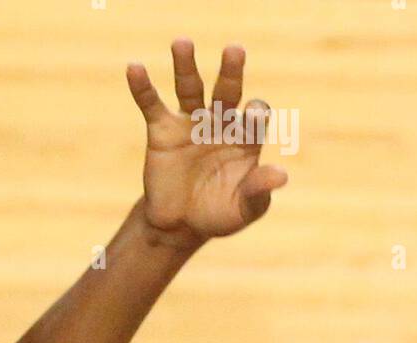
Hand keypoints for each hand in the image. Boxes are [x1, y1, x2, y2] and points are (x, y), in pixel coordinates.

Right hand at [128, 38, 287, 248]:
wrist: (179, 225)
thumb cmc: (217, 215)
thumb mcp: (243, 210)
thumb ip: (259, 191)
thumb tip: (281, 176)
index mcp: (245, 137)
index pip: (255, 116)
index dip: (254, 115)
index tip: (251, 116)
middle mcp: (220, 122)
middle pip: (227, 91)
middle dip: (232, 72)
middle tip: (235, 51)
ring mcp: (190, 123)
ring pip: (190, 87)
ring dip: (186, 65)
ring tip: (182, 43)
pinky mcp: (162, 130)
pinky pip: (152, 104)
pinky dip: (143, 87)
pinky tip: (134, 68)